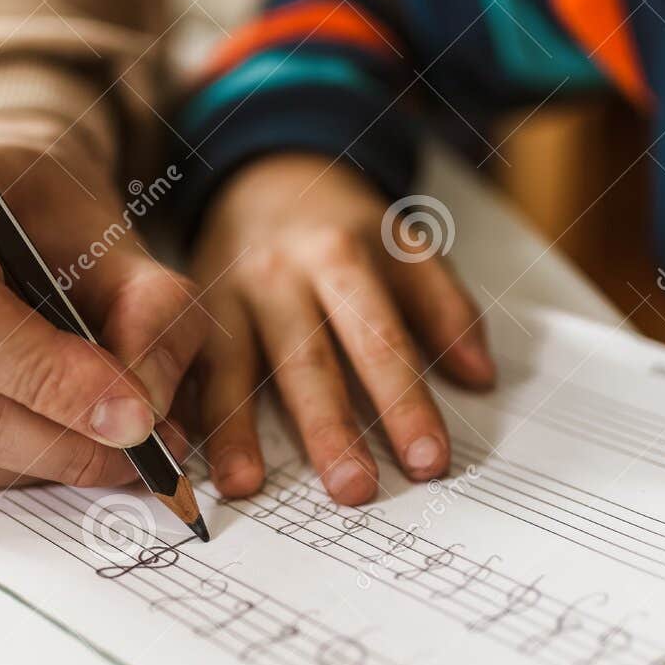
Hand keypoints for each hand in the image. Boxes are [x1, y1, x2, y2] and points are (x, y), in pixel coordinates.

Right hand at [0, 121, 202, 489]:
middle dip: (56, 439)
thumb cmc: (49, 217)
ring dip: (35, 461)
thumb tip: (145, 419)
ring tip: (109, 447)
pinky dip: (1, 463)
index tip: (132, 415)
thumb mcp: (122, 242)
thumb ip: (152, 316)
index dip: (47, 379)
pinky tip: (49, 436)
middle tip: (141, 450)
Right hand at [189, 155, 494, 505]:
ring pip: (234, 367)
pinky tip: (186, 457)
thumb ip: (445, 307)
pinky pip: (186, 367)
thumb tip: (479, 376)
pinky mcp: (189, 314)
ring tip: (246, 484)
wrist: (263, 175)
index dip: (406, 403)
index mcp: (344, 256)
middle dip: (330, 430)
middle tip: (354, 489)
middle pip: (309, 360)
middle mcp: (281, 275)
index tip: (428, 461)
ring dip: (237, 430)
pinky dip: (185, 411)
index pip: (381, 340)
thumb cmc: (341, 228)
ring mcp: (227, 294)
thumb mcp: (404, 245)